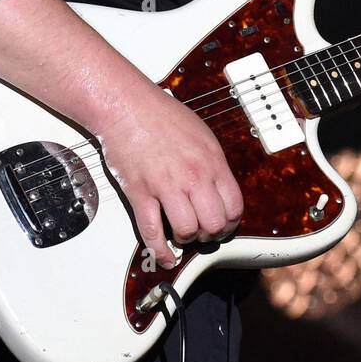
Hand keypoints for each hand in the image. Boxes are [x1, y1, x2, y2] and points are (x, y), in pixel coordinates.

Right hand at [94, 82, 242, 269]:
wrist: (126, 106)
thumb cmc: (160, 115)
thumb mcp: (202, 134)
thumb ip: (212, 162)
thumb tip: (219, 187)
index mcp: (211, 161)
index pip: (234, 206)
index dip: (231, 222)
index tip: (224, 225)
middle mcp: (192, 175)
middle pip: (214, 223)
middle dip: (210, 234)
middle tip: (203, 233)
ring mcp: (166, 186)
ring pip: (187, 231)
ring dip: (186, 240)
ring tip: (182, 235)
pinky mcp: (140, 193)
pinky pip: (152, 232)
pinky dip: (160, 250)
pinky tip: (165, 255)